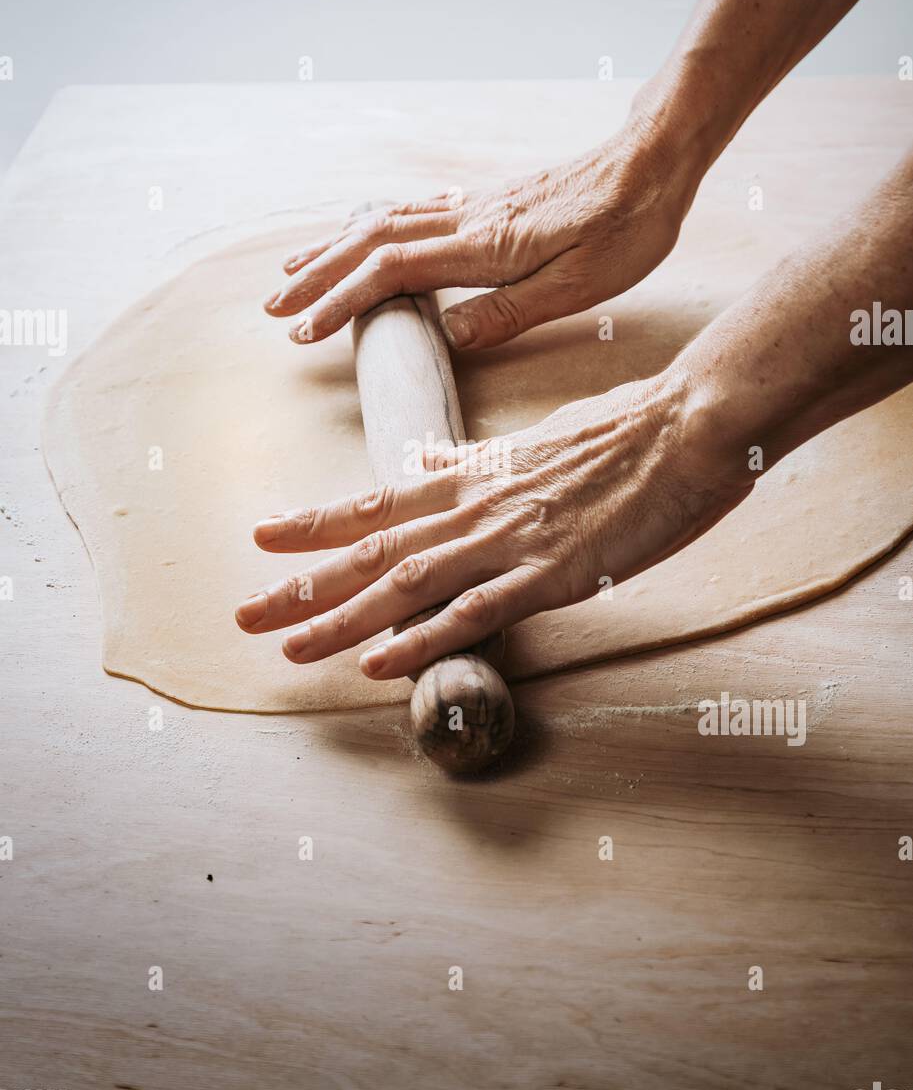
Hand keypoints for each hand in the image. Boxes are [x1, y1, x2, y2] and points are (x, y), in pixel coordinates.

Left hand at [234, 372, 750, 679]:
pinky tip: (379, 664)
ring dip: (342, 619)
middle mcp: (474, 506)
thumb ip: (479, 459)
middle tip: (245, 613)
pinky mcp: (551, 574)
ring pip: (405, 584)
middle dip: (302, 585)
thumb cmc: (623, 431)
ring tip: (290, 648)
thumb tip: (431, 457)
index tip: (263, 537)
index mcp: (473, 474)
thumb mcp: (535, 439)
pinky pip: (474, 613)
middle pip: (371, 550)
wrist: (687, 425)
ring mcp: (509, 541)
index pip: (375, 501)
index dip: (315, 523)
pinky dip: (421, 640)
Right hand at [264, 118, 696, 350]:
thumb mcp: (581, 286)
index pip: (391, 275)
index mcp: (484, 247)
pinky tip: (360, 232)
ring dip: (334, 248)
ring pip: (383, 222)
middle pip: (371, 245)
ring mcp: (473, 206)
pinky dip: (370, 225)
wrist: (652, 162)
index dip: (341, 304)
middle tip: (275, 307)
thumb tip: (448, 338)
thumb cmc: (627, 228)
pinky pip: (410, 210)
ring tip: (296, 270)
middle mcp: (467, 220)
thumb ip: (511, 312)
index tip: (304, 332)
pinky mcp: (486, 202)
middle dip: (319, 278)